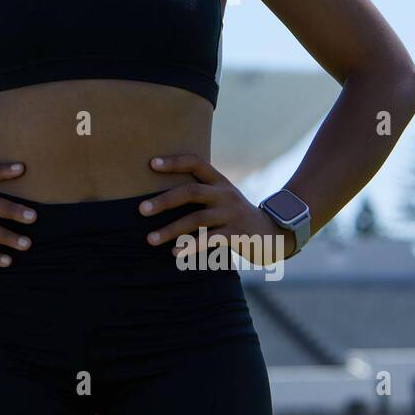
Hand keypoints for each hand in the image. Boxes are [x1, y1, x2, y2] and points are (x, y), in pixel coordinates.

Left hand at [140, 154, 295, 266]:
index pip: (196, 162)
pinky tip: (175, 252)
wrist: (273, 235)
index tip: (151, 164)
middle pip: (191, 192)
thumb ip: (199, 193)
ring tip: (150, 239)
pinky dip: (191, 246)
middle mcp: (225, 194)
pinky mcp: (238, 234)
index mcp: (219, 182)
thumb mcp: (222, 198)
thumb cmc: (235, 216)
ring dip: (171, 230)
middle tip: (141, 210)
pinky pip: (210, 239)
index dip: (174, 162)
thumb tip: (158, 196)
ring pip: (196, 219)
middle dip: (164, 201)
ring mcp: (232, 214)